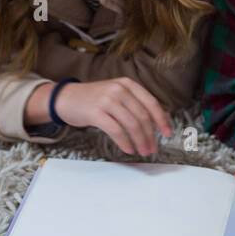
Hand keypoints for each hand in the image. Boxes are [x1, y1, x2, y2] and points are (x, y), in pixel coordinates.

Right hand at [51, 77, 172, 155]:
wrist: (66, 98)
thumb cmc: (94, 99)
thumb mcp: (117, 94)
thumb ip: (137, 103)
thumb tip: (162, 118)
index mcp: (128, 84)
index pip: (151, 103)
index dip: (162, 120)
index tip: (168, 134)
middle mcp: (119, 89)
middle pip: (142, 116)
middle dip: (151, 135)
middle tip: (153, 148)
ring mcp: (107, 100)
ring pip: (131, 124)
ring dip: (140, 141)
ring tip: (143, 151)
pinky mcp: (95, 112)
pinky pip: (116, 130)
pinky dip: (125, 142)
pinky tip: (128, 149)